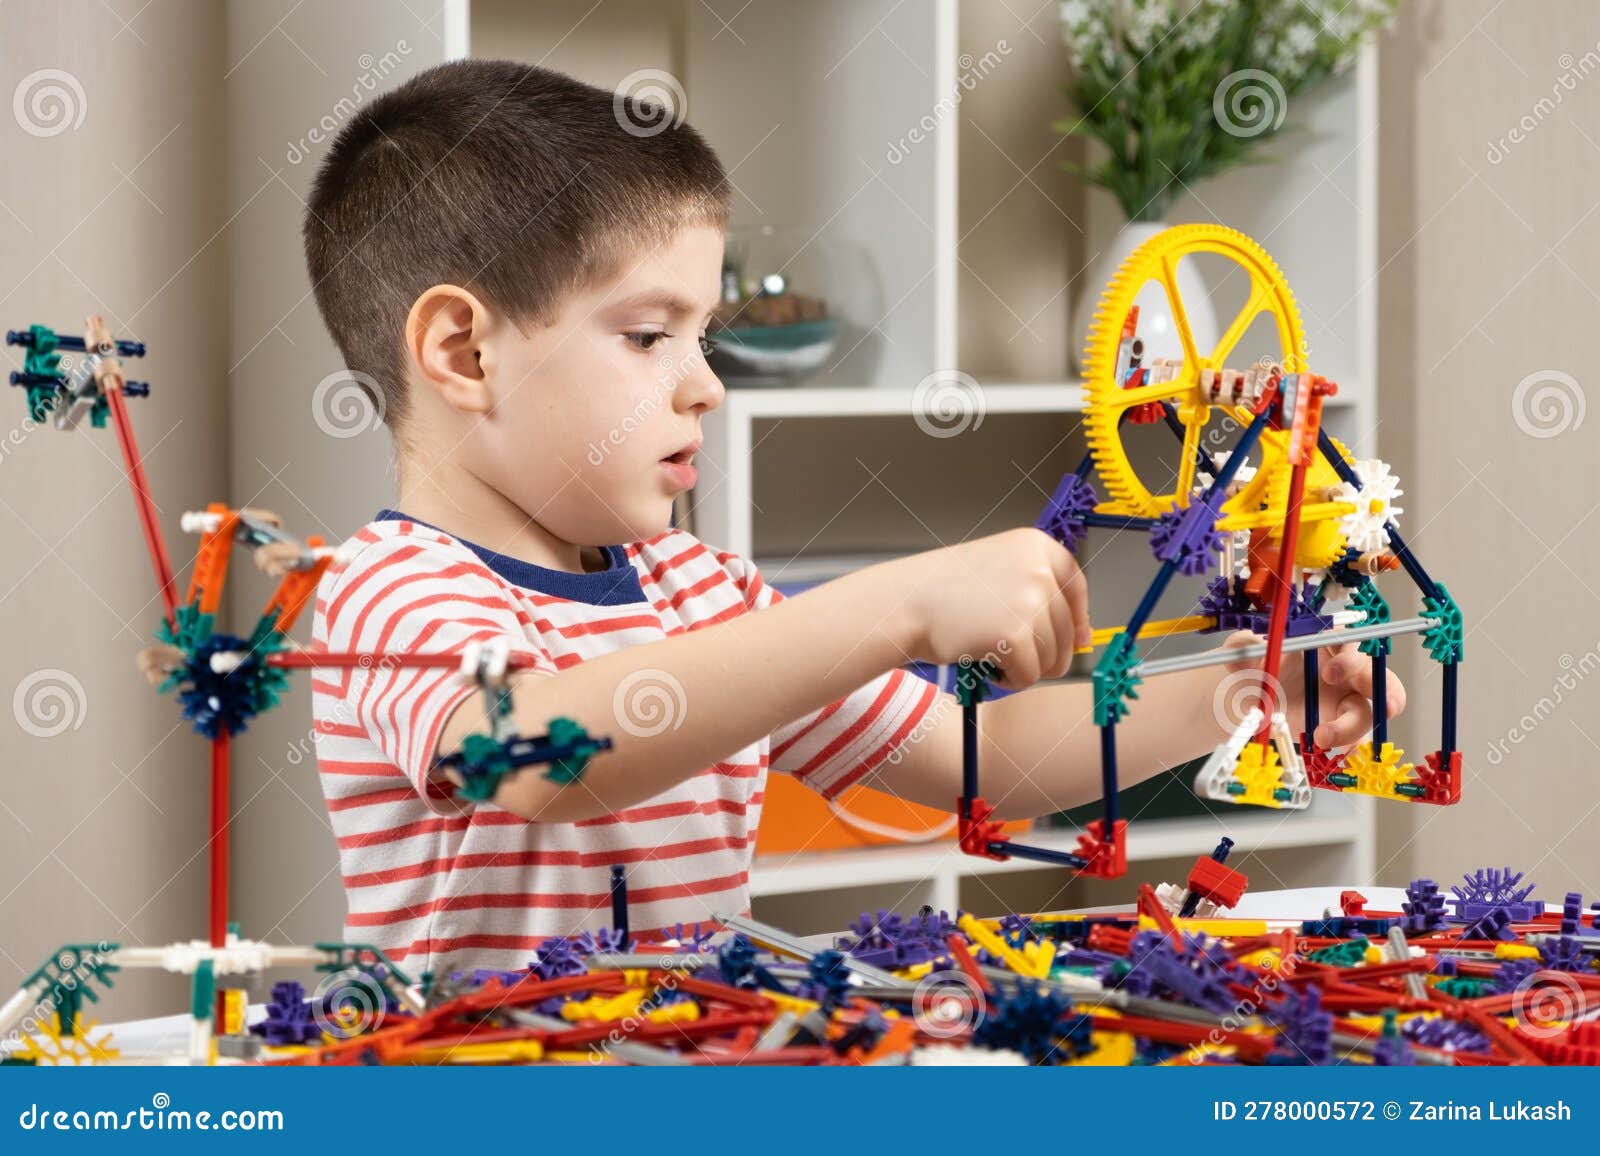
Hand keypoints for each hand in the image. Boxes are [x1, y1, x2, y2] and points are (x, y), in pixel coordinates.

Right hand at [875, 527, 1090, 689]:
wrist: (903, 604)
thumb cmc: (942, 592)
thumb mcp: (997, 570)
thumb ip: (1037, 590)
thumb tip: (1083, 635)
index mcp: (1035, 546)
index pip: (1076, 585)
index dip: (1078, 618)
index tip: (1076, 638)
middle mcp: (1038, 570)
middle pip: (1066, 631)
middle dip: (1044, 653)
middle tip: (1010, 653)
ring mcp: (1029, 601)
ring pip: (1052, 657)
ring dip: (1025, 667)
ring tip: (990, 653)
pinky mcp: (1015, 635)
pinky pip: (1029, 675)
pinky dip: (1008, 679)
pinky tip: (984, 663)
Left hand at [1219, 631, 1406, 748]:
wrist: (1246, 701)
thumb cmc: (1254, 669)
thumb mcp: (1245, 655)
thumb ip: (1242, 647)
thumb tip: (1241, 646)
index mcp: (1326, 644)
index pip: (1351, 642)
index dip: (1350, 657)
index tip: (1330, 673)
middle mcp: (1344, 671)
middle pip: (1377, 676)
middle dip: (1387, 689)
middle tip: (1385, 706)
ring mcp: (1345, 700)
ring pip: (1368, 713)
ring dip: (1352, 727)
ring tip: (1322, 738)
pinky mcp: (1340, 727)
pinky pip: (1355, 738)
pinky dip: (1347, 745)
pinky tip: (1329, 749)